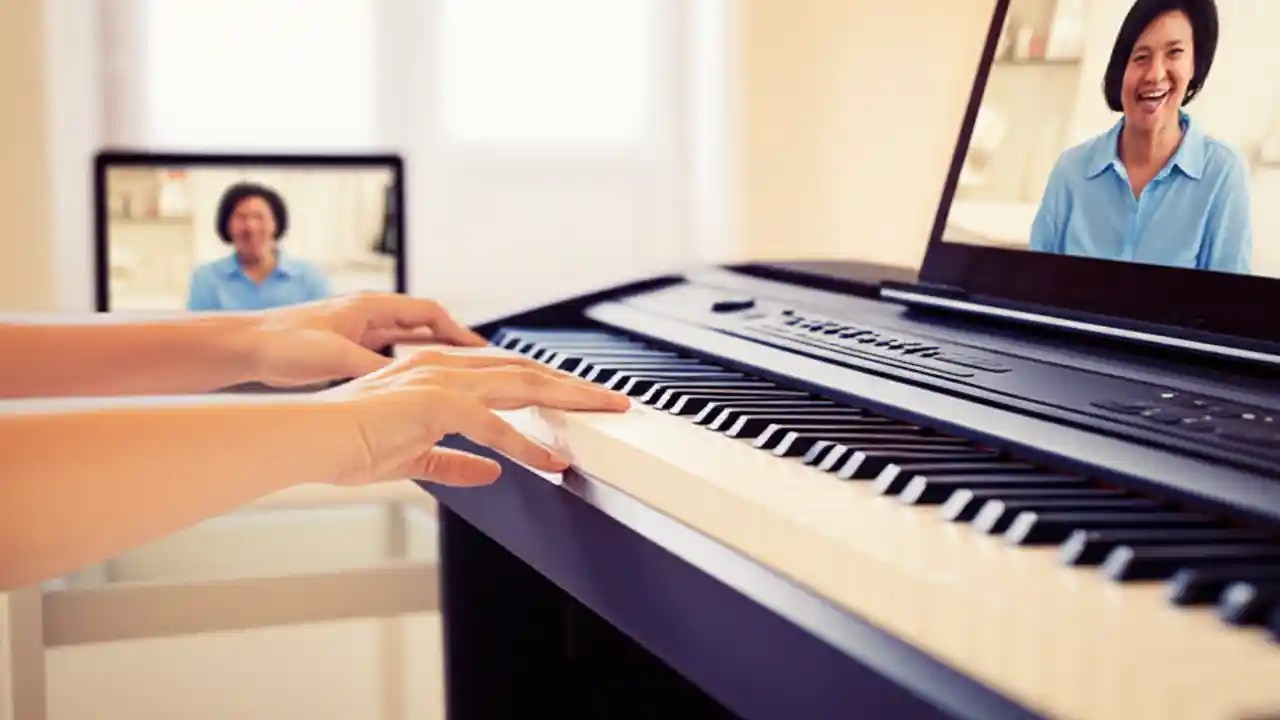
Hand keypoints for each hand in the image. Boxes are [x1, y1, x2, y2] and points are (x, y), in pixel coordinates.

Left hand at [243, 293, 487, 387]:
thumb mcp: (337, 358)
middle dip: (453, 343)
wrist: (244, 347)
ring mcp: (358, 330)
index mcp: (371, 306)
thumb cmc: (283, 344)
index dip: (459, 331)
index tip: (482, 350)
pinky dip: (408, 367)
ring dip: (433, 355)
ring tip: (458, 376)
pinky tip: (415, 387)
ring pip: (408, 341)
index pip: (429, 313)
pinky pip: (389, 355)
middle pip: (424, 325)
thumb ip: (376, 366)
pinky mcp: (346, 347)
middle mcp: (368, 314)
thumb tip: (411, 381)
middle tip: (481, 364)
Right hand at [321, 348, 630, 485]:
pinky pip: (494, 426)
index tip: (581, 399)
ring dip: (569, 400)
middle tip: (614, 401)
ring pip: (523, 386)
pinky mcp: (437, 404)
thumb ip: (454, 462)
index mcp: (441, 375)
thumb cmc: (350, 443)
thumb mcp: (413, 457)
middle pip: (528, 372)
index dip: (549, 386)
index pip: (510, 376)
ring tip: (606, 414)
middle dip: (576, 387)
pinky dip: (527, 445)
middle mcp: (448, 369)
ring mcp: (444, 381)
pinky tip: (551, 462)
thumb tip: (490, 471)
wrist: (311, 437)